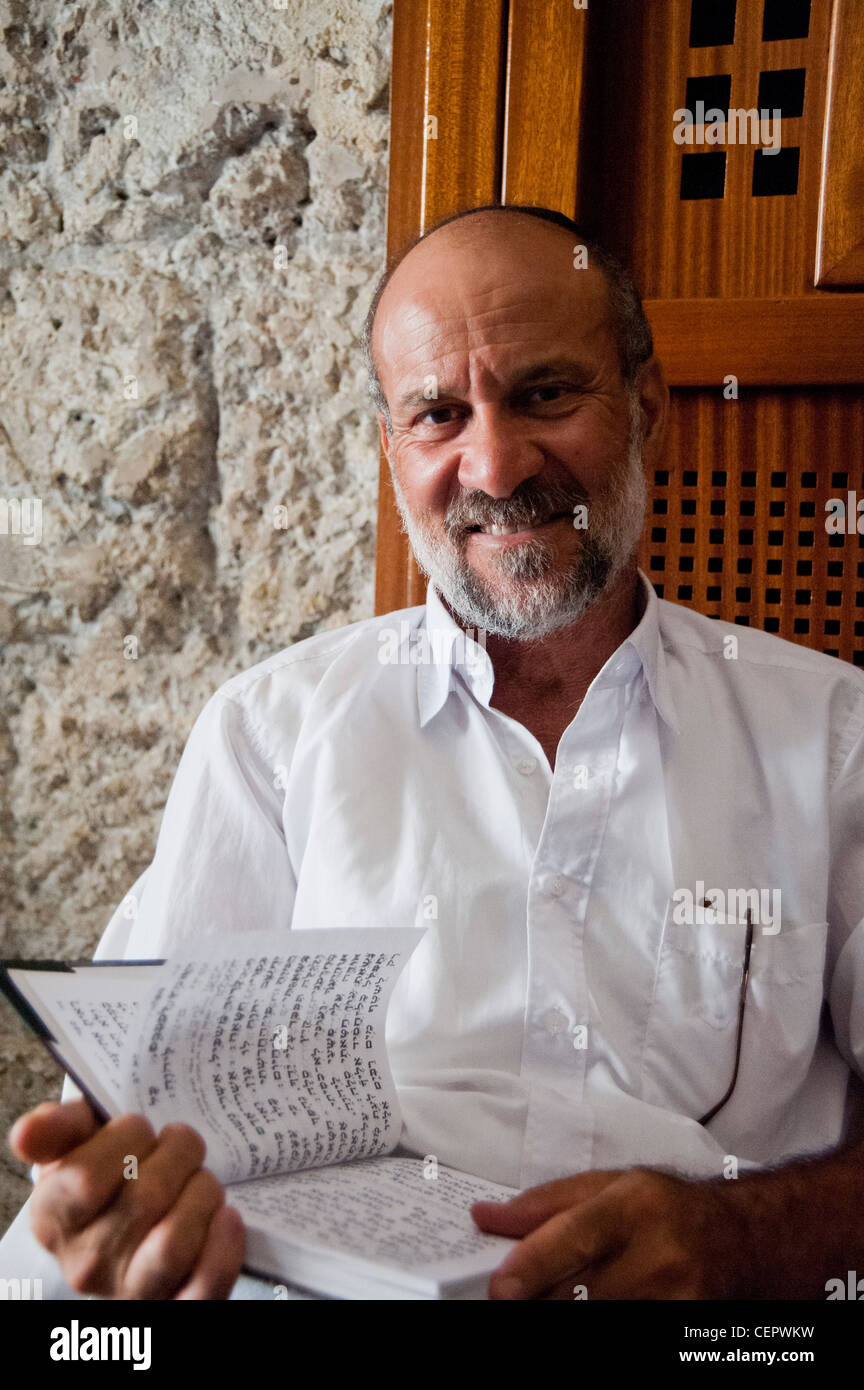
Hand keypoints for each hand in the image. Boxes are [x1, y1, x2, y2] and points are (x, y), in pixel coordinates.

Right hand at [8, 1099, 244, 1299]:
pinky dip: (223, 1248)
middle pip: (145, 1200)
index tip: (139, 1128)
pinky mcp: (175, 1305)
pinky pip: (204, 1286)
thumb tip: (28, 1132)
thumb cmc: (109, 1175)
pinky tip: (227, 1216)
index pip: (86, 1178)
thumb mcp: (79, 1145)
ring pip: (174, 1244)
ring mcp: (130, 1290)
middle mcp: (86, 1263)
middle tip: (182, 1145)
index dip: (126, 1138)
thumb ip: (59, 1128)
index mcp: (54, 1218)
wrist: (133, 1226)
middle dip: (179, 1155)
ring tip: (201, 1179)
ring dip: (203, 1194)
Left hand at [472, 1167, 742, 1299]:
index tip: (499, 1289)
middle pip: (578, 1294)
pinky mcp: (682, 1324)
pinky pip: (626, 1330)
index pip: (573, 1239)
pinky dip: (599, 1324)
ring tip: (562, 1297)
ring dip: (568, 1312)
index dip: (531, 1268)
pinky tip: (597, 1304)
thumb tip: (485, 1217)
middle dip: (540, 1300)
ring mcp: (674, 1299)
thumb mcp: (610, 1187)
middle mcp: (656, 1256)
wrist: (742, 1241)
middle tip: (518, 1298)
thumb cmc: (665, 1209)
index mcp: (631, 1207)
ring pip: (597, 1320)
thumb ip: (544, 1204)